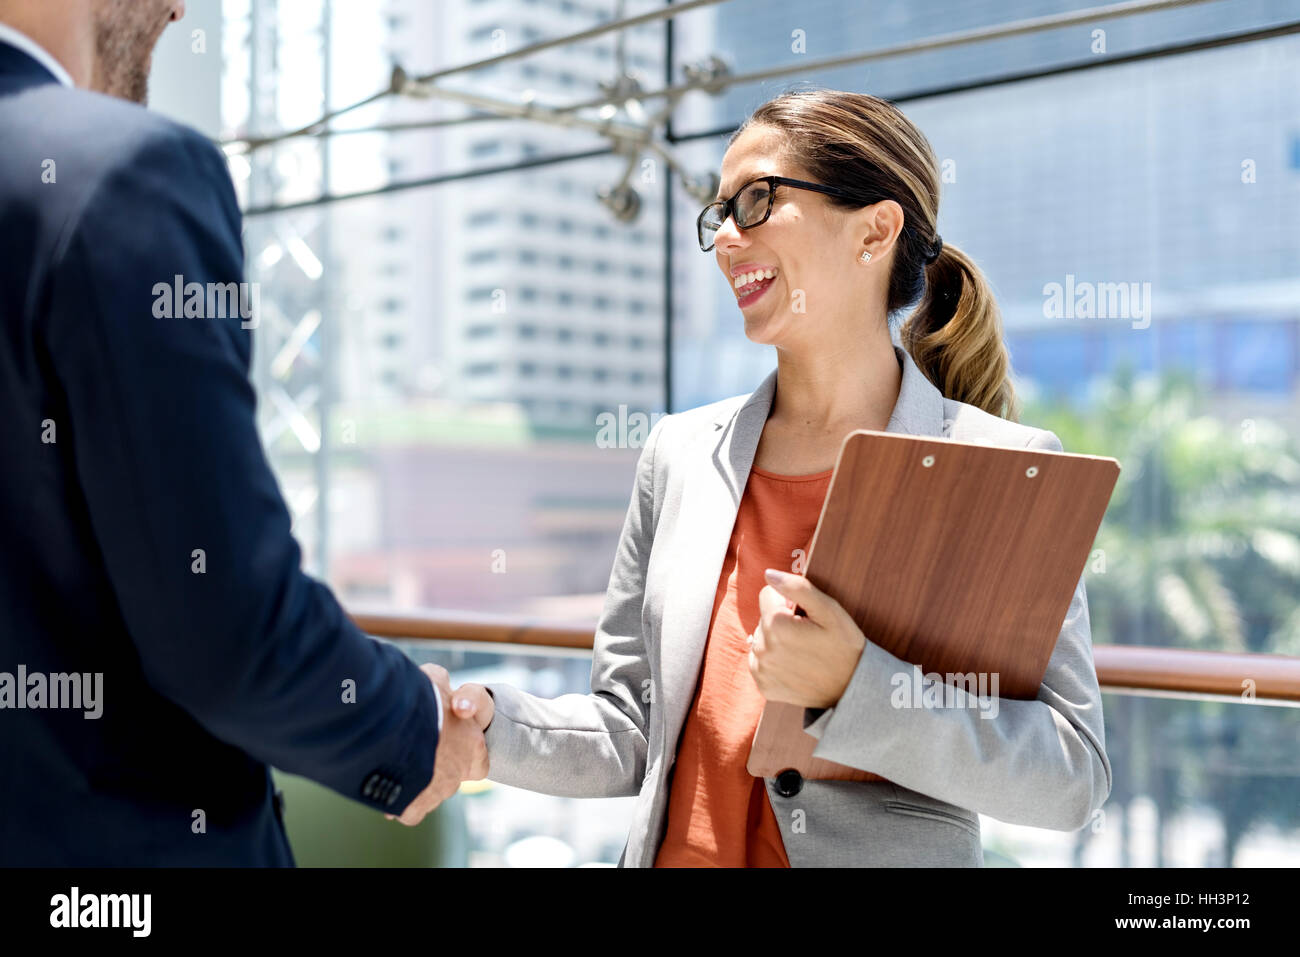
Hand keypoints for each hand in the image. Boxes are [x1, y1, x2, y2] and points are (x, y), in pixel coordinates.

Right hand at [388, 664, 487, 825]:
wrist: (394, 725)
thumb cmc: (421, 700)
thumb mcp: (434, 682)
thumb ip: (441, 683)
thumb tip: (439, 681)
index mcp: (473, 745)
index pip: (478, 760)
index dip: (463, 751)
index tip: (446, 744)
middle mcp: (459, 773)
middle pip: (449, 776)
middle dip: (433, 766)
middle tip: (411, 752)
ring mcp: (437, 793)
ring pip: (428, 793)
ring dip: (415, 783)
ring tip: (394, 766)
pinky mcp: (414, 808)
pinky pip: (409, 810)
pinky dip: (399, 804)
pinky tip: (387, 790)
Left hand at [749, 568, 866, 708]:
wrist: (851, 688)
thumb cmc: (844, 646)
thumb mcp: (829, 610)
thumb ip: (797, 587)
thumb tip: (768, 574)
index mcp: (776, 625)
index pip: (767, 595)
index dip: (788, 602)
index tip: (805, 617)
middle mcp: (762, 648)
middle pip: (763, 618)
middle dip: (781, 621)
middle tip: (807, 636)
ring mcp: (762, 670)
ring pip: (760, 639)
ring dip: (776, 641)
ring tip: (802, 652)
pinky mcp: (764, 686)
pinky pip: (760, 663)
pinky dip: (773, 662)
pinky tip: (794, 666)